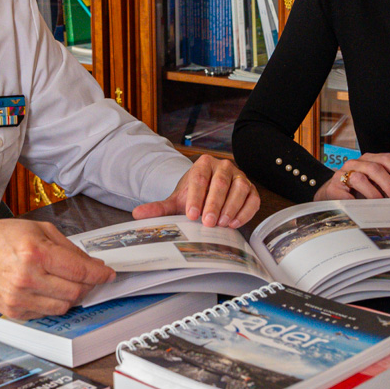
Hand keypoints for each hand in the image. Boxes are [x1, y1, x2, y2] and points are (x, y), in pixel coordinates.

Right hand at [0, 220, 114, 318]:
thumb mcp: (36, 229)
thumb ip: (67, 247)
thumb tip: (91, 264)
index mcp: (35, 253)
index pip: (79, 270)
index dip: (99, 274)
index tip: (107, 274)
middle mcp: (27, 278)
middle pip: (75, 291)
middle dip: (88, 284)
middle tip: (89, 277)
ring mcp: (19, 298)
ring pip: (64, 306)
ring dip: (73, 296)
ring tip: (67, 282)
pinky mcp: (14, 311)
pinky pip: (46, 313)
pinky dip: (54, 303)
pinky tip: (47, 289)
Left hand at [132, 155, 259, 227]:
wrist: (209, 191)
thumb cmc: (194, 196)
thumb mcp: (177, 200)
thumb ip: (159, 207)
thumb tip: (137, 213)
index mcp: (203, 164)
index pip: (199, 178)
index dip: (196, 197)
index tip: (191, 215)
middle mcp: (223, 166)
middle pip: (220, 183)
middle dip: (214, 204)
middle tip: (208, 223)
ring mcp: (239, 176)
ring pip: (239, 189)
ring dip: (231, 207)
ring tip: (222, 224)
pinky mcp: (251, 189)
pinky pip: (252, 199)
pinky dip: (245, 212)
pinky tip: (235, 223)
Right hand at [313, 152, 389, 200]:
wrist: (330, 193)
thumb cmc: (356, 189)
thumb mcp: (372, 183)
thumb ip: (386, 185)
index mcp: (368, 160)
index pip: (387, 159)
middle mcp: (355, 163)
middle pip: (375, 168)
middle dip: (389, 183)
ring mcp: (342, 174)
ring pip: (360, 178)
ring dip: (374, 193)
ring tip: (381, 203)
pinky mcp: (333, 187)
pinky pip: (346, 195)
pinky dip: (356, 202)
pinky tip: (362, 208)